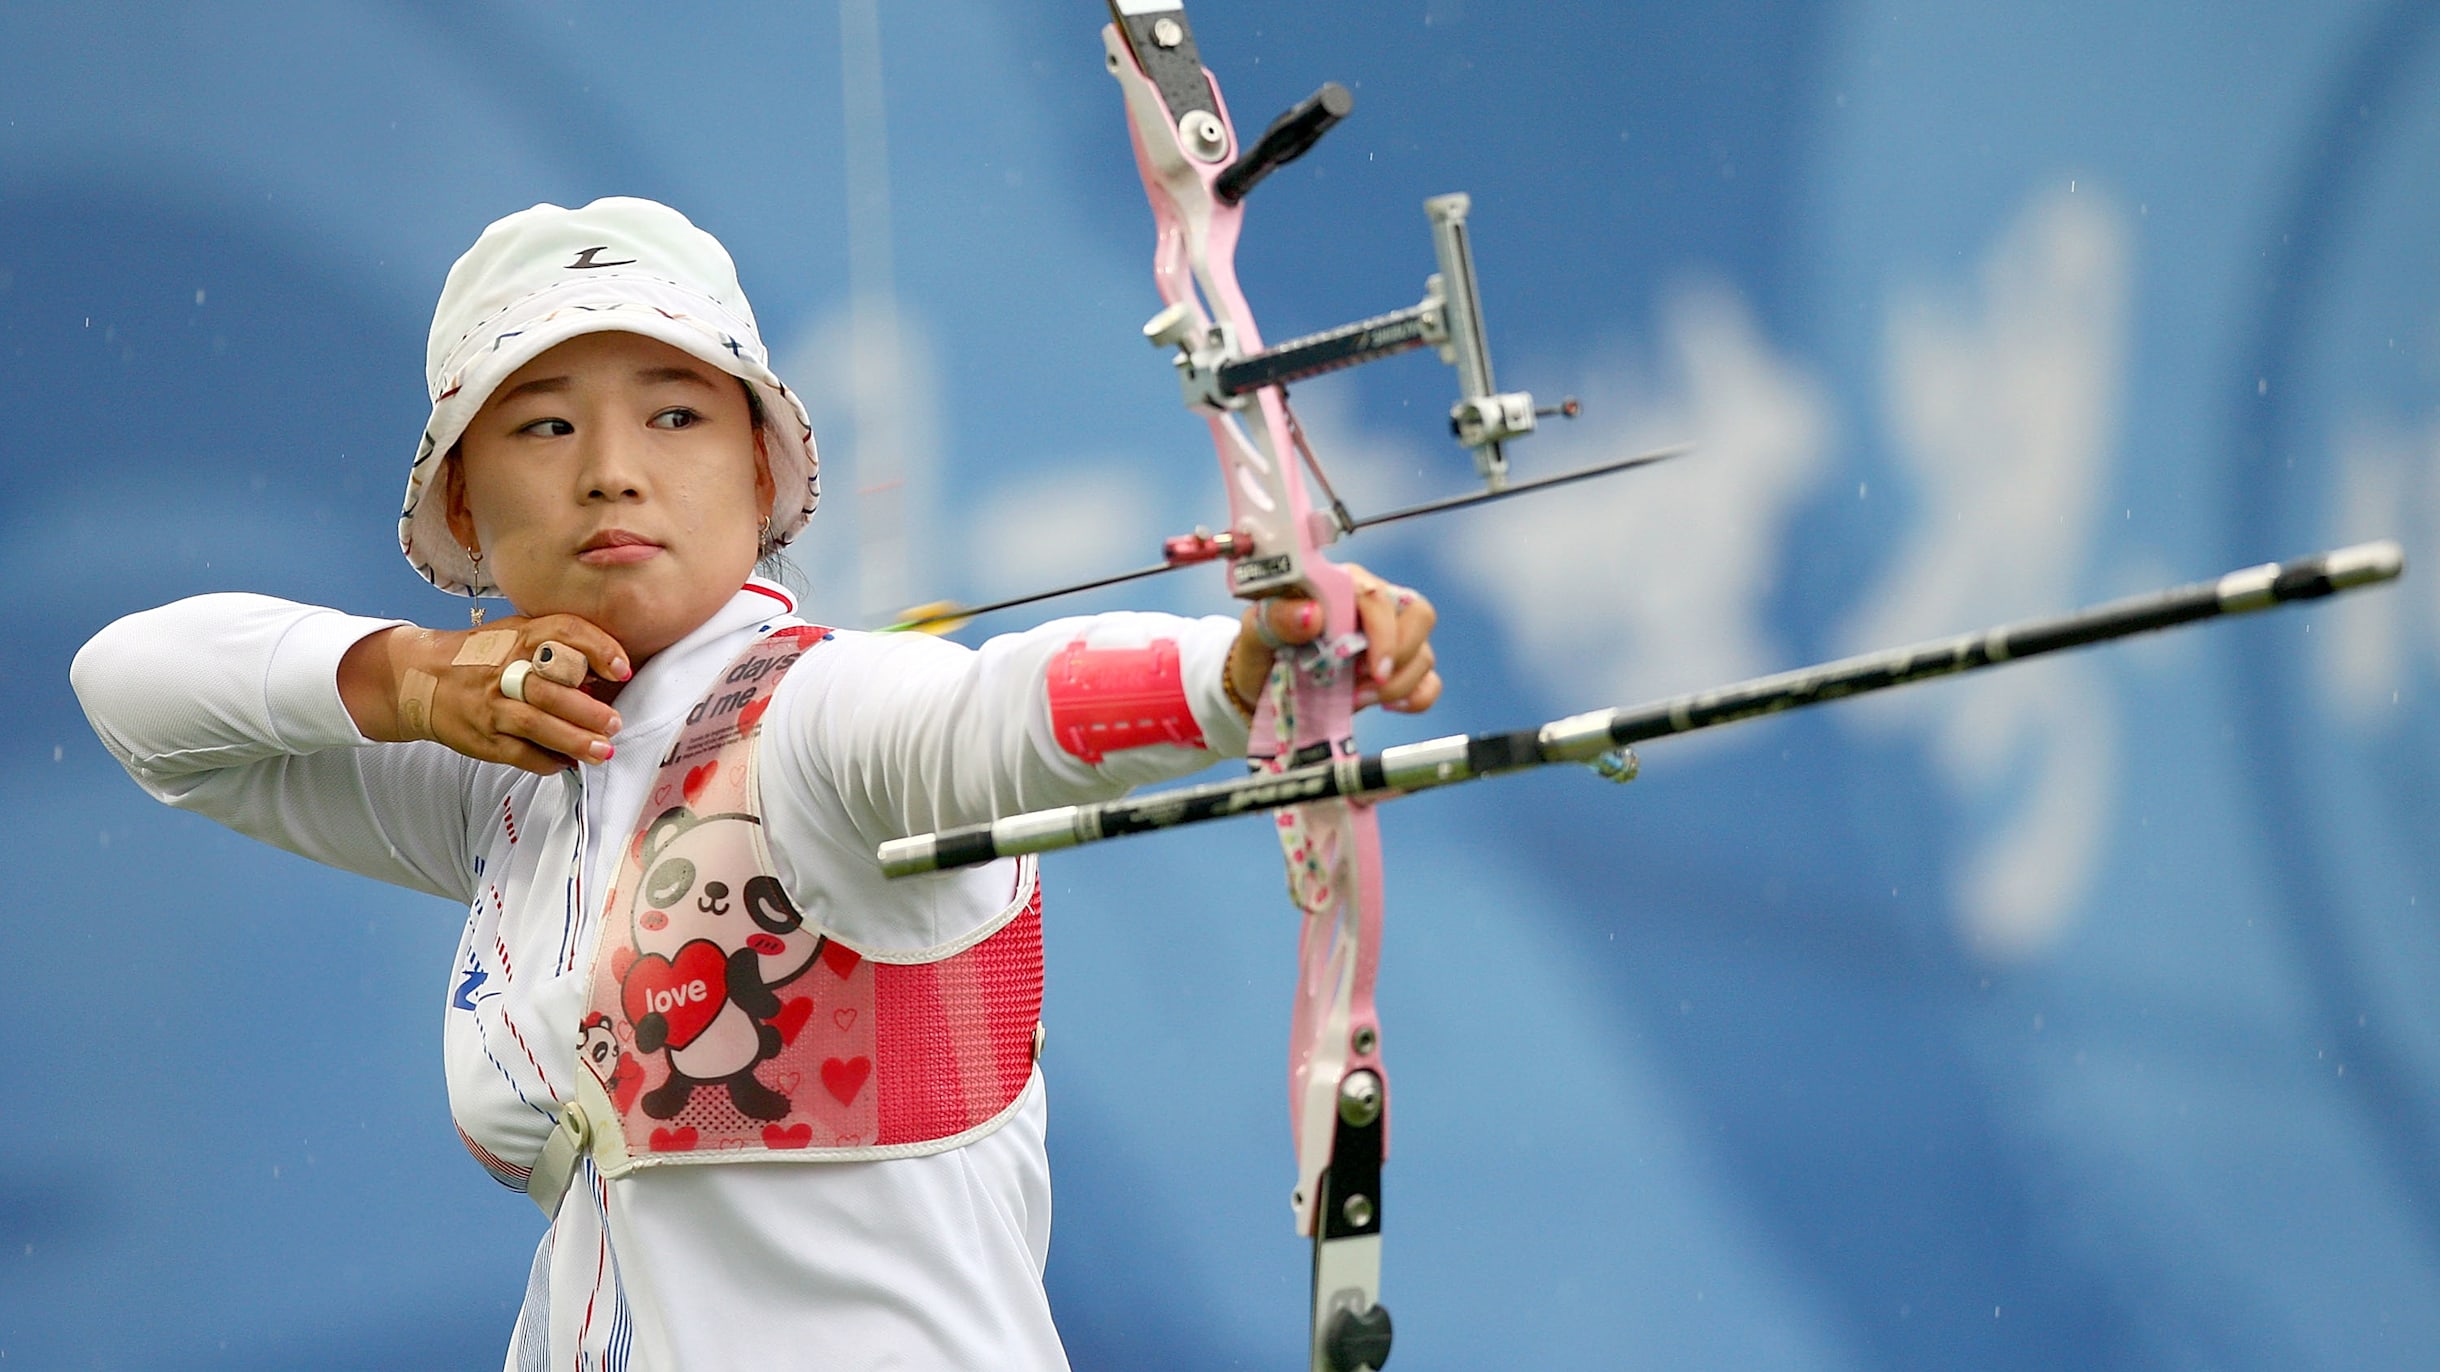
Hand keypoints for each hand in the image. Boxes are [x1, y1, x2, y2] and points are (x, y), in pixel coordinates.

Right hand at [340, 614, 631, 774]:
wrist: (419, 678)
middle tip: (615, 722)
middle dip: (588, 709)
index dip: (597, 648)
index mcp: (518, 636)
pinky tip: (567, 763)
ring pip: (536, 724)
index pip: (563, 632)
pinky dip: (546, 761)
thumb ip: (555, 646)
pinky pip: (519, 753)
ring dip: (573, 740)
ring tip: (602, 750)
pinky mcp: (482, 737)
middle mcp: (504, 668)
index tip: (621, 669)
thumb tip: (603, 673)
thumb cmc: (481, 656)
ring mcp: (491, 706)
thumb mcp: (515, 635)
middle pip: (550, 687)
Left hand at [1224, 563, 1441, 716]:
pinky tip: (1389, 705)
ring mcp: (1389, 639)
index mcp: (1341, 586)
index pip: (1378, 597)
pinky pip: (1429, 681)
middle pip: (1418, 616)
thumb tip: (1313, 613)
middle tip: (1365, 686)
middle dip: (1399, 657)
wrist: (1258, 690)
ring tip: (1356, 699)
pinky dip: (1417, 697)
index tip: (1371, 671)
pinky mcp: (1396, 671)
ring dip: (1398, 684)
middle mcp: (1372, 607)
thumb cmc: (1260, 652)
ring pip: (1424, 653)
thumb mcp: (1256, 634)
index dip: (1383, 634)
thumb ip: (1278, 618)